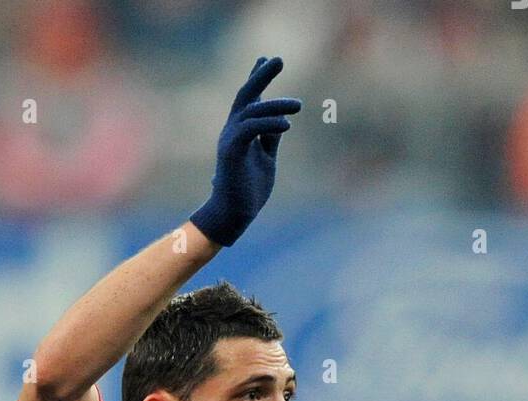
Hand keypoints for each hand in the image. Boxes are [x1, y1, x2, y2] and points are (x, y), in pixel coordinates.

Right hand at [190, 56, 301, 246]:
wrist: (234, 215)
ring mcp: (230, 140)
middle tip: (278, 59)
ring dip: (275, 106)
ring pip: (251, 111)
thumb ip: (270, 139)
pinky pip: (250, 130)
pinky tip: (287, 125)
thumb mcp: (266, 159)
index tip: (267, 59)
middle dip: (260, 76)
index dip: (257, 78)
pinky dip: (268, 124)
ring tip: (298, 106)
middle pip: (245, 96)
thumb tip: (282, 122)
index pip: (249, 100)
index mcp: (240, 132)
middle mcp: (232, 131)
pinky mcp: (231, 152)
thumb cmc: (248, 191)